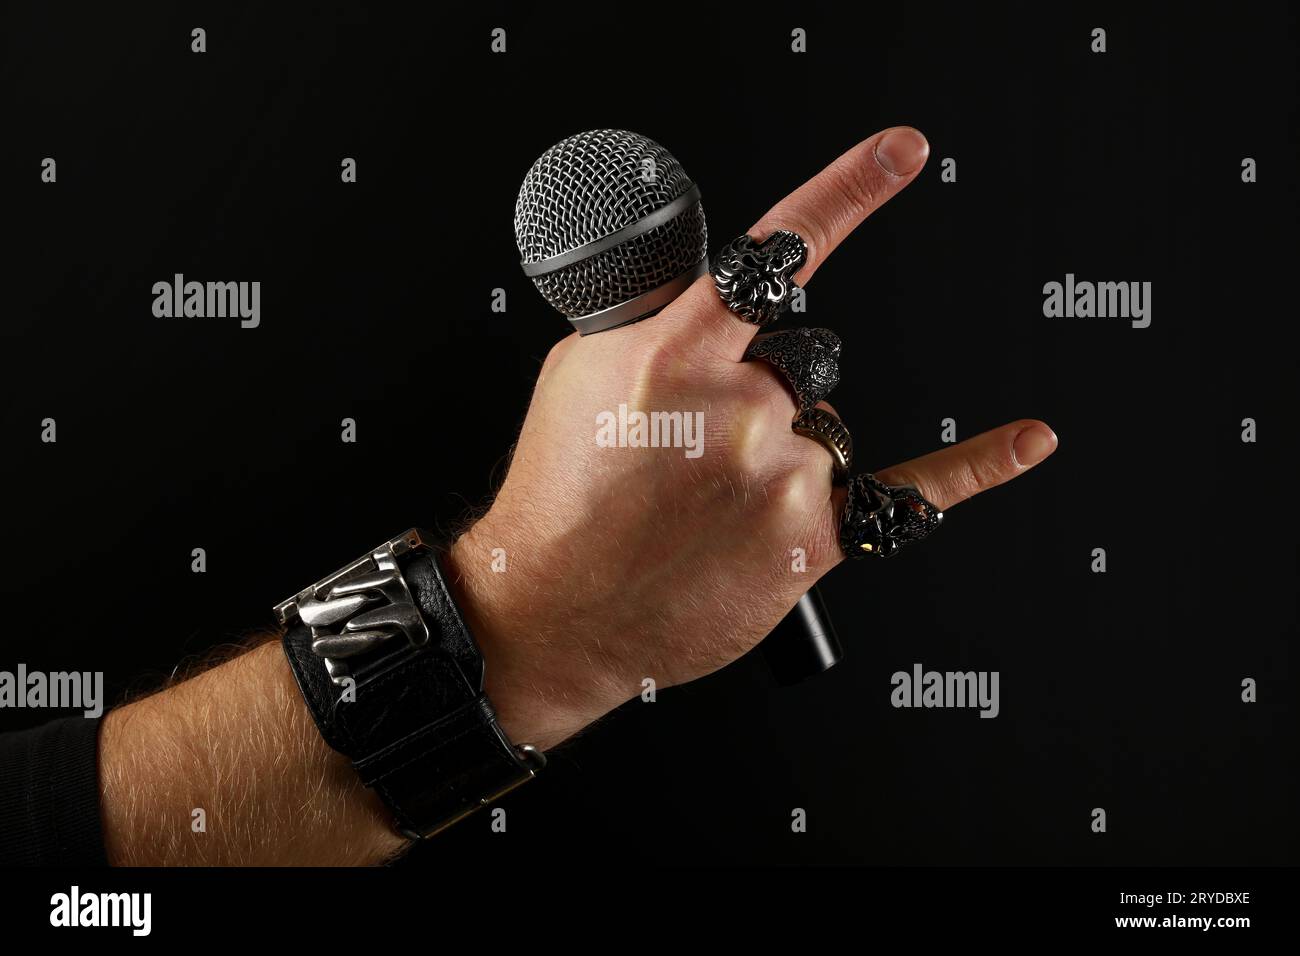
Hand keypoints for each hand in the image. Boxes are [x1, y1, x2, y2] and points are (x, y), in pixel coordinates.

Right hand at [445, 127, 1057, 750]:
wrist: (555, 608)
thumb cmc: (562, 494)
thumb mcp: (580, 373)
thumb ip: (657, 322)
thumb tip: (719, 294)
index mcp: (675, 356)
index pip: (774, 256)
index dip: (846, 193)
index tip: (906, 151)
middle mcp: (740, 411)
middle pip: (802, 364)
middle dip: (758, 397)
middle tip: (695, 451)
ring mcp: (783, 477)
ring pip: (823, 430)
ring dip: (779, 454)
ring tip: (709, 504)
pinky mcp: (814, 539)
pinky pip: (907, 495)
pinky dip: (976, 466)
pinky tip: (1026, 442)